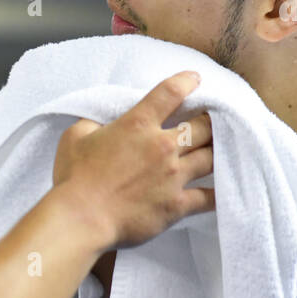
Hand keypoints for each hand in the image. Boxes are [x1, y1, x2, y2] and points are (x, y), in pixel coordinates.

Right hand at [53, 70, 213, 250]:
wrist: (81, 218)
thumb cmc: (74, 178)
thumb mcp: (75, 137)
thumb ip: (93, 123)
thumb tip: (102, 123)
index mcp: (138, 125)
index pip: (170, 93)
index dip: (186, 82)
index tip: (195, 79)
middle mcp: (162, 146)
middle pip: (203, 126)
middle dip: (211, 120)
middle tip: (212, 120)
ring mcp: (173, 176)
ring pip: (211, 157)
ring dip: (217, 151)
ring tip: (220, 149)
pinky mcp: (176, 205)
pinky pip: (208, 198)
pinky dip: (217, 194)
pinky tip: (222, 192)